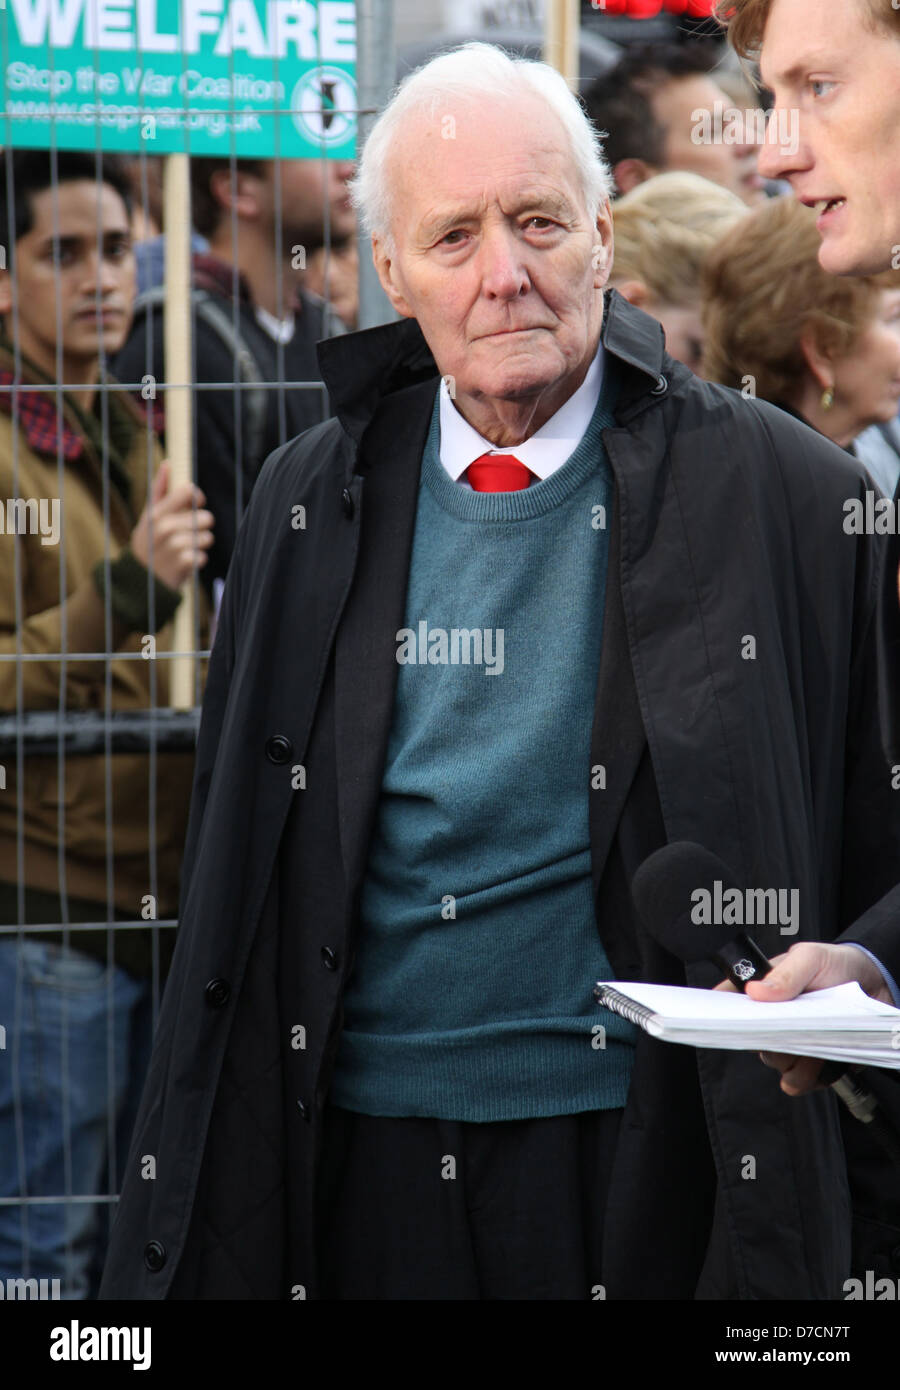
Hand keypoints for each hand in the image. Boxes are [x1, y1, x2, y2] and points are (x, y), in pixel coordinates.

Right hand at [130, 460, 214, 589]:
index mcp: (156, 513)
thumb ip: (159, 491)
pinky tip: (184, 563)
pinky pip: (203, 556)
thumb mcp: (148, 517)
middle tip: (187, 535)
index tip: (194, 506)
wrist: (139, 581)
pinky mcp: (182, 564)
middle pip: (205, 518)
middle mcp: (163, 527)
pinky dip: (197, 561)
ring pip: (207, 538)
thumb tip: (167, 464)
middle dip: (201, 528)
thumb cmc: (149, 543)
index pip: (188, 492)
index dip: (197, 498)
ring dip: (200, 546)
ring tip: (185, 550)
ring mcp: (173, 546)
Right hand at [713, 942, 891, 1095]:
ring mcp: (790, 1043)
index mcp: (762, 991)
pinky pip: (797, 1082)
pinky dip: (810, 1077)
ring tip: (816, 1043)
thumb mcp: (811, 958)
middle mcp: (771, 1020)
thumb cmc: (837, 965)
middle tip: (794, 1029)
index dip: (723, 1015)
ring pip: (775, 1065)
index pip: (728, 1004)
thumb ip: (786, 973)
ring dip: (794, 1062)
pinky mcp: (811, 1064)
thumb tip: (755, 992)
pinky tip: (824, 1060)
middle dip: (772, 1042)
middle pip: (753, 1043)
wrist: (877, 985)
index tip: (735, 1022)